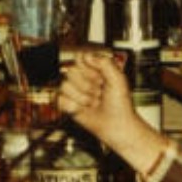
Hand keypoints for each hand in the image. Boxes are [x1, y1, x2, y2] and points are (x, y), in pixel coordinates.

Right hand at [57, 51, 165, 172]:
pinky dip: (73, 106)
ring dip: (81, 97)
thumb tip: (86, 55)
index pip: (80, 59)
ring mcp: (75, 92)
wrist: (116, 125)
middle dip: (86, 84)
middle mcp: (84, 79)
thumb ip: (104, 62)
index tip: (100, 78)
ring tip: (93, 102)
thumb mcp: (118, 78)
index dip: (89, 69)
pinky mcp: (69, 105)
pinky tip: (83, 109)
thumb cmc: (120, 104)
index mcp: (95, 69)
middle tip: (99, 92)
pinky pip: (60, 99)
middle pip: (70, 71)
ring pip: (65, 85)